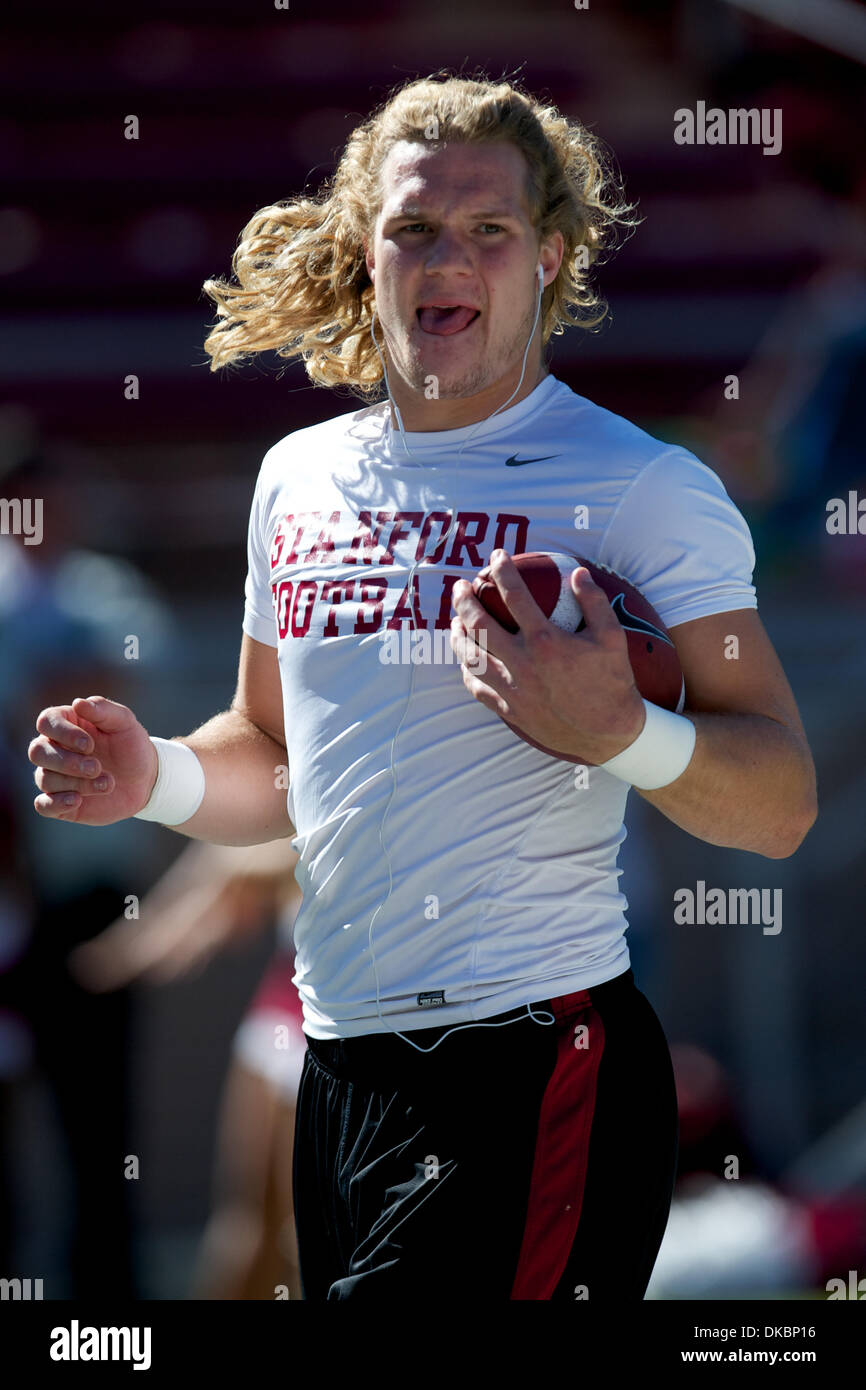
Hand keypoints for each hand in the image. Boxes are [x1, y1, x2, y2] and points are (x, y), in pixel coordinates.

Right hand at [28, 695, 158, 824]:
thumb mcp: (124, 722)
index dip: (63, 733)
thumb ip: (103, 709)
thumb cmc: (131, 745)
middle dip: (67, 761)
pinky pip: (43, 805)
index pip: (46, 722)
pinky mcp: (59, 802)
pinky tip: (77, 800)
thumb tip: (77, 703)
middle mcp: (54, 750)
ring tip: (108, 783)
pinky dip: (56, 803)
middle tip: (96, 767)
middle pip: (38, 751)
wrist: (145, 779)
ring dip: (77, 783)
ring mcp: (55, 777)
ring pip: (45, 778)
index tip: (89, 744)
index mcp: (65, 725)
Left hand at [449, 550, 645, 762]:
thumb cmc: (612, 683)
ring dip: (458, 635)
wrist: (607, 734)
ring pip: (470, 657)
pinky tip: (465, 662)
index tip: (497, 557)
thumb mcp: (613, 637)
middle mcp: (522, 662)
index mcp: (545, 640)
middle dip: (464, 600)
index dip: (503, 571)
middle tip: (460, 587)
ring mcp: (512, 688)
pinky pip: (477, 688)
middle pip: (479, 624)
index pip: (515, 595)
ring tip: (455, 622)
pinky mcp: (508, 709)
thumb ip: (594, 601)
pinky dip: (466, 671)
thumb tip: (577, 572)